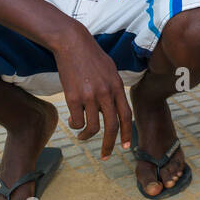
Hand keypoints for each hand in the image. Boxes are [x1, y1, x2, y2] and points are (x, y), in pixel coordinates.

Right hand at [53, 26, 133, 157]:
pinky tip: (73, 122)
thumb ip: (114, 88)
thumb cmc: (91, 56)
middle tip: (105, 156)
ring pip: (93, 127)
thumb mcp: (110, 69)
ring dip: (87, 136)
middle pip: (112, 126)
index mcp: (117, 86)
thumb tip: (115, 106)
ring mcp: (89, 96)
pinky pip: (76, 120)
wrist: (72, 43)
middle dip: (109, 145)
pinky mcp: (73, 97)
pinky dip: (75, 125)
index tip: (126, 146)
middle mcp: (106, 92)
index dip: (127, 132)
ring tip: (82, 136)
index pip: (126, 115)